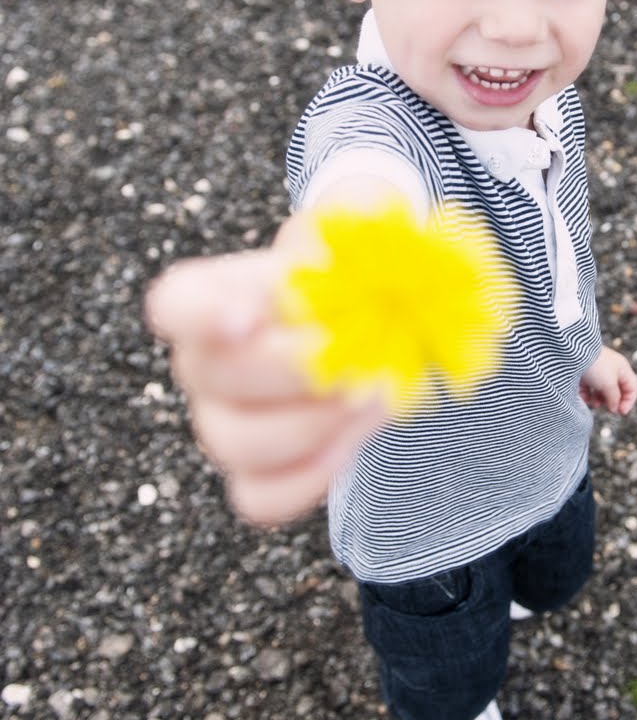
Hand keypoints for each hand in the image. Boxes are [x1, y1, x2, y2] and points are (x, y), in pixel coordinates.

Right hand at [144, 234, 386, 527]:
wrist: (378, 324)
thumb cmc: (355, 270)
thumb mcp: (360, 231)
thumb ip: (359, 220)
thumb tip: (364, 231)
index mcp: (214, 296)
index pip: (175, 305)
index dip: (201, 314)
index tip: (246, 317)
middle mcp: (204, 363)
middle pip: (215, 378)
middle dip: (294, 371)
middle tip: (359, 359)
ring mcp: (222, 423)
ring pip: (237, 444)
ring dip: (312, 425)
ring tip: (369, 395)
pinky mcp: (256, 473)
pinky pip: (260, 498)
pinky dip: (308, 479)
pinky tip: (347, 446)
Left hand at [579, 346, 636, 414]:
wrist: (571, 354)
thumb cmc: (595, 366)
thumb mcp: (609, 384)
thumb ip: (614, 398)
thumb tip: (614, 408)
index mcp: (622, 368)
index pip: (632, 387)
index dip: (629, 401)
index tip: (621, 412)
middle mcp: (611, 369)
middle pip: (617, 390)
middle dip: (612, 401)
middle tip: (608, 410)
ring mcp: (596, 371)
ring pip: (601, 390)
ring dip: (599, 400)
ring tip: (594, 404)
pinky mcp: (583, 374)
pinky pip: (588, 388)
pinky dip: (587, 395)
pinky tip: (584, 398)